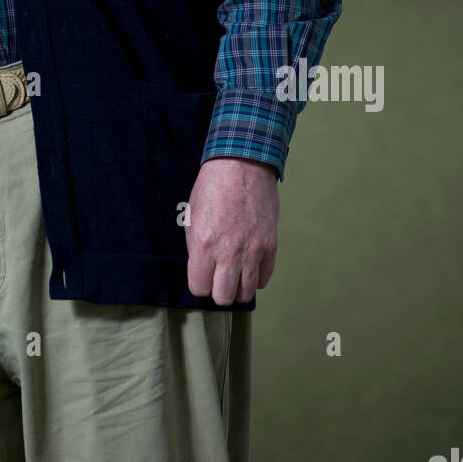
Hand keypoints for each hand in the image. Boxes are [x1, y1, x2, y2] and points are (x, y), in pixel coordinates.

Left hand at [186, 157, 278, 304]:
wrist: (242, 164)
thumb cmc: (213, 187)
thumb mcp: (192, 216)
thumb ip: (195, 248)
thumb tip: (202, 270)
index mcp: (204, 244)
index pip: (199, 288)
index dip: (198, 283)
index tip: (201, 274)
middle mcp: (228, 252)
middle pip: (223, 297)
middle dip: (217, 290)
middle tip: (217, 276)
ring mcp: (252, 250)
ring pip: (246, 293)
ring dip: (237, 287)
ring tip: (233, 273)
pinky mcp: (270, 246)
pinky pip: (264, 279)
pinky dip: (256, 277)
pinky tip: (249, 265)